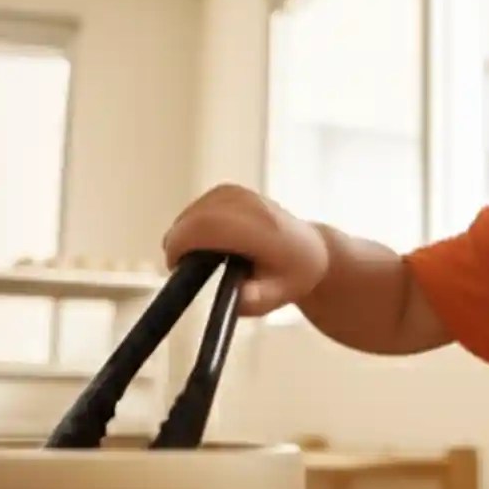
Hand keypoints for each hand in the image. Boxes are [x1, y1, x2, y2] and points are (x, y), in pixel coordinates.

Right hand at [161, 184, 328, 315]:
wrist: (312, 248)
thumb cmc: (293, 275)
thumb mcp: (278, 296)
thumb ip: (256, 299)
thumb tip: (237, 295)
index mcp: (261, 229)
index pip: (206, 226)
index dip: (181, 244)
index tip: (176, 267)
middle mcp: (250, 205)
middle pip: (193, 218)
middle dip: (178, 243)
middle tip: (184, 268)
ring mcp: (240, 193)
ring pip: (192, 212)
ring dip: (186, 235)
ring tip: (200, 258)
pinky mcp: (232, 190)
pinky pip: (198, 207)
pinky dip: (193, 224)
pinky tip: (207, 241)